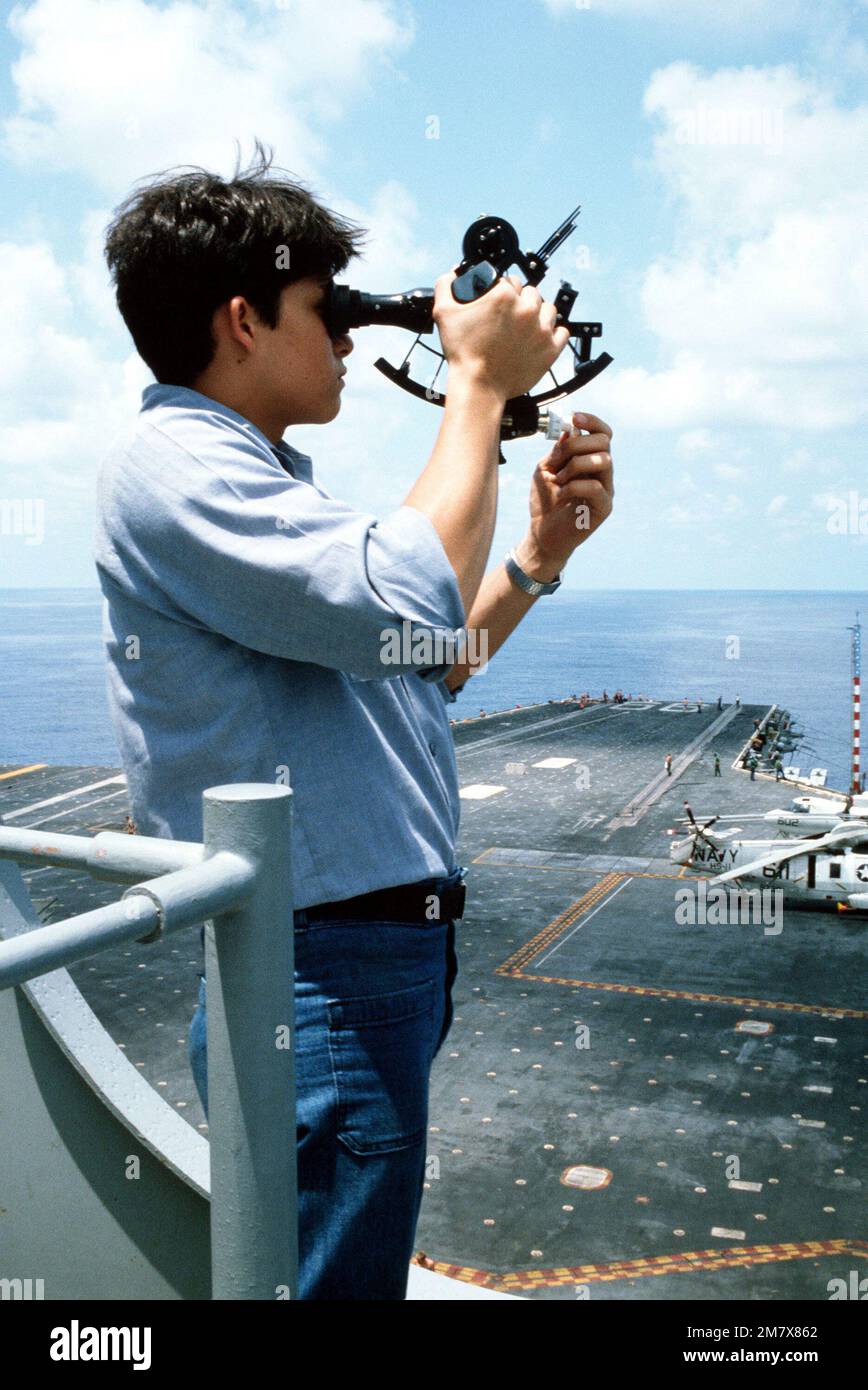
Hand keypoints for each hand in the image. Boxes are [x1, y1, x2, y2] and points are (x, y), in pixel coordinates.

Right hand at [432, 268, 569, 401]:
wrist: (478, 386)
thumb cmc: (463, 353)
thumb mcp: (444, 313)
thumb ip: (445, 286)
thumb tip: (452, 272)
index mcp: (504, 295)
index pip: (509, 280)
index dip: (501, 290)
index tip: (497, 304)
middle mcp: (527, 309)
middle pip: (531, 293)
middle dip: (520, 301)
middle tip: (508, 318)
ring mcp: (542, 330)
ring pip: (548, 309)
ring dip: (538, 314)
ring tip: (524, 327)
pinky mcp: (551, 349)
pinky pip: (562, 332)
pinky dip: (553, 333)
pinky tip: (539, 337)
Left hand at [522, 410, 613, 574]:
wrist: (541, 533)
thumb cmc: (545, 501)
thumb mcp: (545, 469)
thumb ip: (558, 450)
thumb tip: (571, 430)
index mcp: (591, 460)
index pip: (603, 433)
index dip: (592, 421)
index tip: (573, 417)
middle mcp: (603, 473)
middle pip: (604, 442)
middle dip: (577, 444)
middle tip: (558, 460)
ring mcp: (606, 490)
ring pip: (603, 460)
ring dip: (576, 465)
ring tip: (559, 479)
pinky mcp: (604, 508)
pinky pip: (595, 486)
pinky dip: (574, 486)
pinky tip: (561, 494)